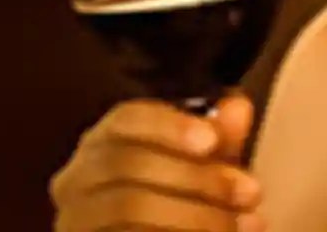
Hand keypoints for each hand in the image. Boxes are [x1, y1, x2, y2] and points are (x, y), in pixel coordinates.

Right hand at [50, 93, 264, 231]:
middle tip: (252, 191)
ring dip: (197, 215)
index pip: (126, 119)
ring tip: (245, 223)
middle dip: (198, 176)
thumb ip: (219, 143)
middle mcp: (76, 181)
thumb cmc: (179, 210)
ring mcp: (74, 222)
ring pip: (129, 207)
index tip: (212, 139)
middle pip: (128, 163)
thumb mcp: (203, 174)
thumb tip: (238, 106)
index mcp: (103, 145)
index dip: (169, 125)